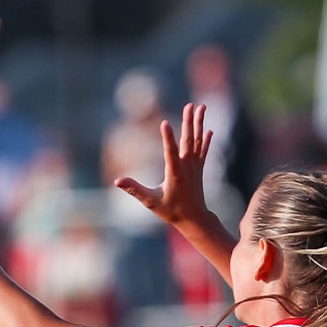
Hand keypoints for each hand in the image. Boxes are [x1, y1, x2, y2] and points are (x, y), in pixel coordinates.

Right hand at [115, 102, 214, 227]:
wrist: (194, 220)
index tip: (164, 122)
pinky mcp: (199, 169)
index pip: (170, 152)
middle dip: (189, 122)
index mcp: (174, 174)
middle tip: (190, 106)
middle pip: (188, 140)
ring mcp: (195, 167)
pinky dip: (206, 140)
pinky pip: (203, 151)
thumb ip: (134, 189)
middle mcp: (187, 167)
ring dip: (199, 124)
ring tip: (201, 107)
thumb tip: (117, 181)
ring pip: (197, 141)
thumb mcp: (151, 202)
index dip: (167, 138)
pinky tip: (209, 130)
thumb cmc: (172, 212)